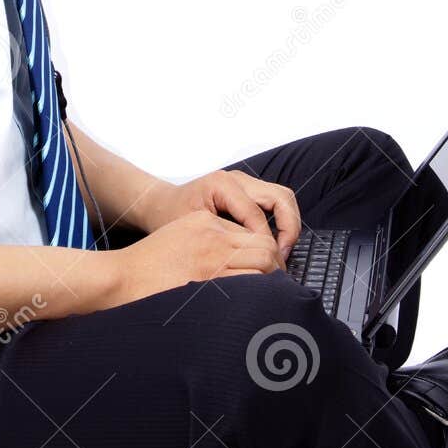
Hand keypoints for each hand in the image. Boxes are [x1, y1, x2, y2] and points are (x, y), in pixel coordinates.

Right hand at [107, 207, 285, 307]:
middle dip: (277, 269)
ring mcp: (211, 259)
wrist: (119, 277)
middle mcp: (213, 236)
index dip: (269, 255)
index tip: (271, 272)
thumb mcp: (180, 234)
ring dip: (271, 284)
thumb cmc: (147, 263)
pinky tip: (256, 308)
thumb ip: (210, 239)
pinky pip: (245, 287)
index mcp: (207, 222)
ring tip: (270, 301)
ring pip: (261, 267)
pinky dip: (257, 297)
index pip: (254, 234)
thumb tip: (242, 263)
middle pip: (264, 248)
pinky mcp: (206, 280)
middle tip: (278, 289)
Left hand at [132, 170, 301, 262]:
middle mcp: (237, 178)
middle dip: (288, 230)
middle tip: (282, 259)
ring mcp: (245, 181)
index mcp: (223, 184)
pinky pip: (274, 202)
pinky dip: (280, 221)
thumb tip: (248, 265)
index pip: (257, 216)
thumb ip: (219, 245)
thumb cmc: (169, 219)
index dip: (266, 245)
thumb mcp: (191, 233)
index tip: (267, 269)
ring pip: (283, 197)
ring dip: (288, 225)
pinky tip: (273, 245)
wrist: (158, 204)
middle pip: (281, 198)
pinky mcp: (248, 189)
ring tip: (281, 253)